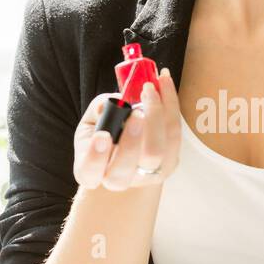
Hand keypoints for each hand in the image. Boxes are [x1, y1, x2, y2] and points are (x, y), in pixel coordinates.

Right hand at [73, 69, 180, 190]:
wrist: (128, 146)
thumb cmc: (106, 131)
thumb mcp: (92, 120)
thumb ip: (98, 112)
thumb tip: (106, 106)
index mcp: (91, 171)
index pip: (89, 172)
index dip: (95, 157)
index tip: (102, 135)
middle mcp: (118, 180)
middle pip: (126, 168)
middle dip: (131, 139)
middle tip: (135, 111)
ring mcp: (145, 176)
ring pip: (156, 153)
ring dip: (156, 116)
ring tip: (150, 88)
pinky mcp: (169, 165)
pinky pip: (174, 137)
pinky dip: (171, 107)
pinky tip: (164, 83)